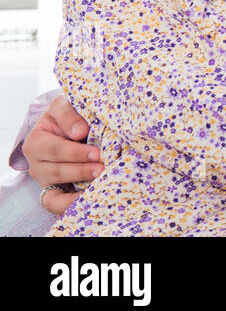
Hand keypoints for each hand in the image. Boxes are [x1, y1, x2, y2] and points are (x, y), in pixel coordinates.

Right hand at [22, 95, 102, 216]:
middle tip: (103, 166)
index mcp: (36, 140)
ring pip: (56, 186)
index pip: (53, 149)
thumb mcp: (65, 105)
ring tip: (101, 178)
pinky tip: (87, 200)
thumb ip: (69, 114)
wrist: (72, 126)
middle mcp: (36, 162)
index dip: (75, 152)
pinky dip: (68, 204)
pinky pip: (54, 203)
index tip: (96, 152)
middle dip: (81, 169)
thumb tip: (80, 132)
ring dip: (79, 183)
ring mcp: (43, 178)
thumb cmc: (69, 115)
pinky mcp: (51, 190)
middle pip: (55, 170)